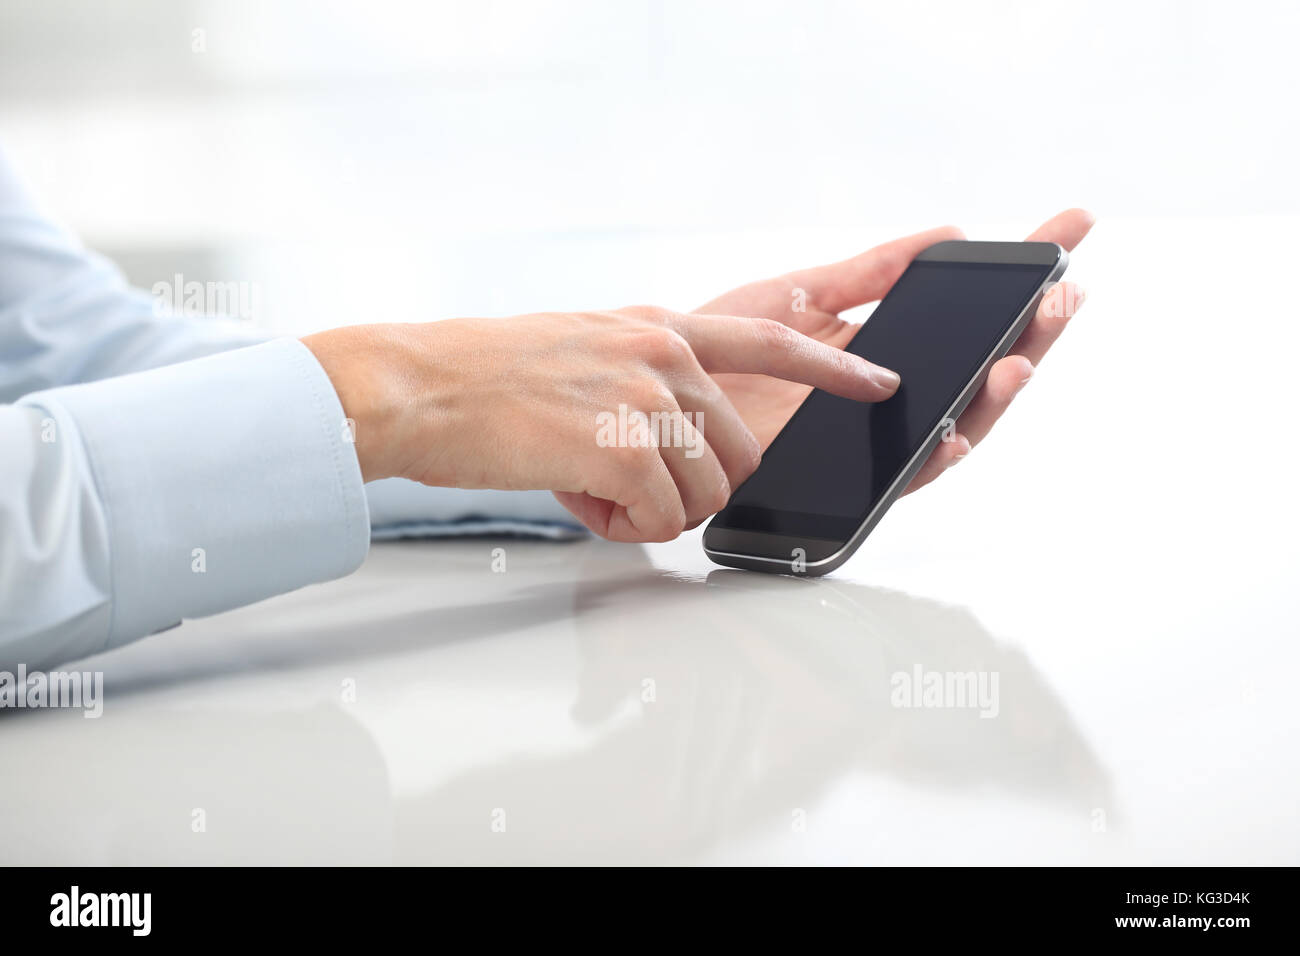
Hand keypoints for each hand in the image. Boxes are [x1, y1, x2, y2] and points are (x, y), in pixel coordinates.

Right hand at [303, 307, 899, 541]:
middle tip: (633, 489)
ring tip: (594, 492)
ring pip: (705, 492)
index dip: (832, 367)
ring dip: (656, 512)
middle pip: (740, 452)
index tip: (878, 381)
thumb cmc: (485, 375)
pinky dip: (624, 529)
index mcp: (657, 328)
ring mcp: (642, 399)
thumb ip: (641, 377)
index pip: (771, 341)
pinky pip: (660, 518)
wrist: (418, 385)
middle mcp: (661, 356)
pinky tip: (581, 503)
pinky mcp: (618, 448)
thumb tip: (670, 436)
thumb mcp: (583, 347)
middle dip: (699, 488)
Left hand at [697, 208, 1093, 493]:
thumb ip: (871, 273)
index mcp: (884, 349)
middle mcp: (891, 397)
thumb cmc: (720, 346)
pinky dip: (939, 450)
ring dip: (997, 395)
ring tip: (1021, 358)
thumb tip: (949, 234)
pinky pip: (906, 472)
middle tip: (1064, 295)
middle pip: (981, 371)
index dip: (1023, 278)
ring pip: (960, 424)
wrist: (661, 393)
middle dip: (1031, 335)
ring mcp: (873, 438)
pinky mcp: (846, 477)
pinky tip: (957, 425)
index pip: (970, 316)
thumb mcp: (798, 297)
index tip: (1071, 230)